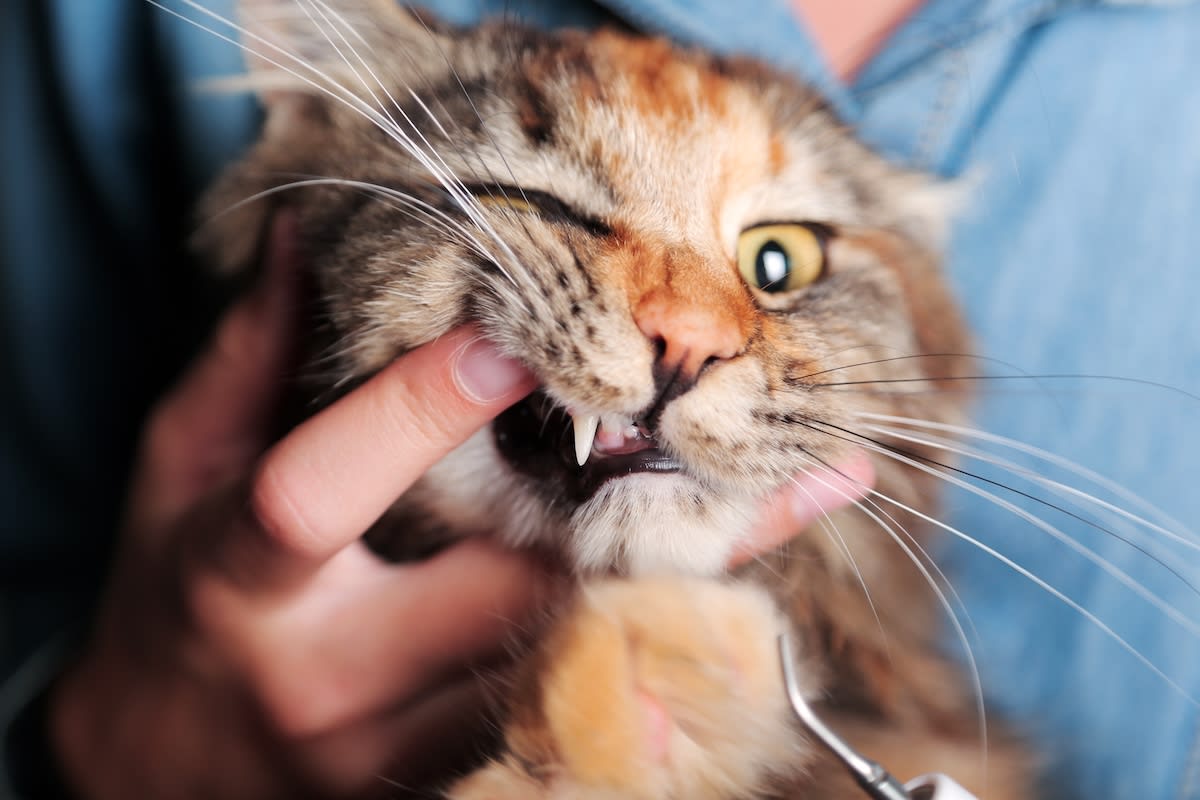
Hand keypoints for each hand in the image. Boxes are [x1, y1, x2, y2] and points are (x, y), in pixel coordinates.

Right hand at [48, 212, 872, 798]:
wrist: (157, 772)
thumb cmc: (177, 596)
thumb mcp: (183, 469)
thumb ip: (251, 356)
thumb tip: (308, 233)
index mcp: (242, 577)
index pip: (325, 486)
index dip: (421, 404)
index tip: (524, 326)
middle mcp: (329, 678)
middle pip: (509, 583)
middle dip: (638, 494)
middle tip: (761, 417)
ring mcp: (394, 754)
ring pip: (570, 658)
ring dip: (693, 572)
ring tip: (808, 490)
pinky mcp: (440, 792)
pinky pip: (574, 717)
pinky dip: (661, 650)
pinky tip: (743, 594)